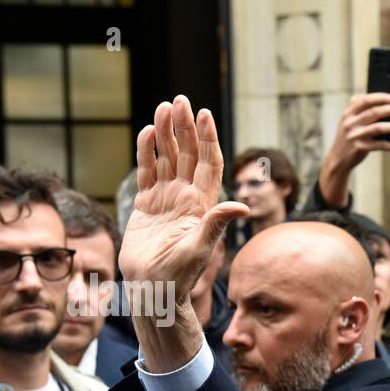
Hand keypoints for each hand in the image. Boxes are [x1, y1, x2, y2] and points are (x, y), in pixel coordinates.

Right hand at [121, 95, 248, 369]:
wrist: (153, 289)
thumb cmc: (180, 275)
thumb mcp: (200, 249)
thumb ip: (216, 224)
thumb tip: (243, 207)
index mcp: (202, 205)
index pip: (208, 164)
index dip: (207, 139)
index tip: (204, 114)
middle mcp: (186, 198)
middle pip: (187, 155)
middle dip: (185, 128)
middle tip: (180, 101)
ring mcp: (166, 200)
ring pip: (167, 159)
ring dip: (166, 134)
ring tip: (163, 108)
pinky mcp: (146, 205)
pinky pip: (147, 172)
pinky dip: (147, 152)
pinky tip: (149, 132)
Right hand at [318, 93, 389, 206]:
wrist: (338, 158)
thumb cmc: (349, 137)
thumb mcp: (349, 121)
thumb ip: (359, 111)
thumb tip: (385, 104)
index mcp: (348, 113)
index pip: (365, 100)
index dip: (379, 97)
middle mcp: (350, 122)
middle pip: (374, 112)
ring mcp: (355, 135)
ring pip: (378, 128)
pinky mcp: (360, 148)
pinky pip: (379, 145)